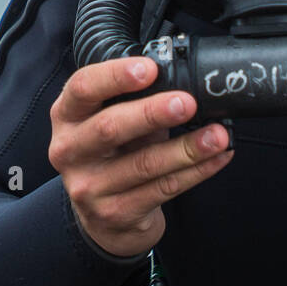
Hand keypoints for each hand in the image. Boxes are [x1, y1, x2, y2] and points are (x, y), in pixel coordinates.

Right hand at [48, 56, 233, 257]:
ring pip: (144, 164)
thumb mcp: (113, 119)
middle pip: (109, 128)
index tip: (150, 68)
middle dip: (152, 113)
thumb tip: (184, 79)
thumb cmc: (115, 152)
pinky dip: (197, 171)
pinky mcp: (115, 213)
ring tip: (217, 135)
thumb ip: (136, 99)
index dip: (115, 76)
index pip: (83, 87)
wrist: (104, 216)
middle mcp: (70, 150)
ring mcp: (89, 187)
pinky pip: (163, 189)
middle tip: (187, 103)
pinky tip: (218, 157)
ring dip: (187, 148)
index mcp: (68, 115)